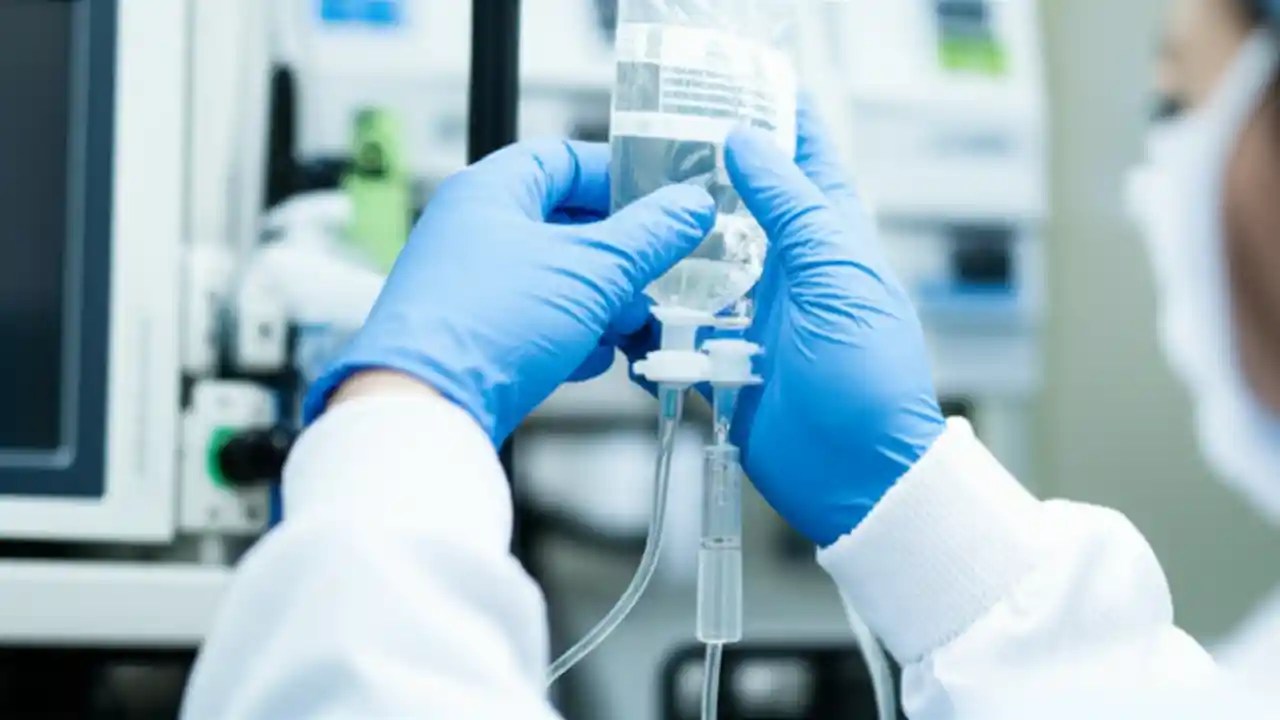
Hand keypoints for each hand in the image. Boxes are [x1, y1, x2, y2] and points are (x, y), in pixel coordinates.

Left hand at [305, 140, 715, 443]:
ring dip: (602, 302)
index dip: (618, 177)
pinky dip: (571, 336)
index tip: (662, 201)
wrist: (424, 407)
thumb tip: (689, 208)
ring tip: (633, 326)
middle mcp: (473, 231)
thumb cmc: (487, 323)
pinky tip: (593, 358)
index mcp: (492, 191)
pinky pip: (535, 323)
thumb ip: (649, 236)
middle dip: (620, 256)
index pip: (565, 160)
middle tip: (659, 273)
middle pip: (566, 226)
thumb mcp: (593, 270)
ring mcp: (469, 286)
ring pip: (555, 280)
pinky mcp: (473, 337)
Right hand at [622, 109, 944, 545]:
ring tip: (626, 221)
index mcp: (827, 241)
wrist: (857, 476)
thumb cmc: (869, 377)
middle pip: (739, 210)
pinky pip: (678, 338)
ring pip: (699, 269)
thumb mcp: (834, 272)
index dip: (779, 120)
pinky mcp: (724, 366)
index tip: (741, 82)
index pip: (805, 162)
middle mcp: (787, 274)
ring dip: (668, 253)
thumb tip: (747, 141)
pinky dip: (654, 328)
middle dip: (702, 180)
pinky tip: (627, 310)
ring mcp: (754, 320)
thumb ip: (788, 206)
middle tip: (654, 147)